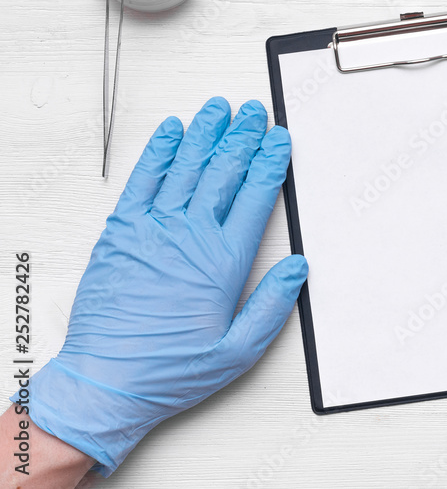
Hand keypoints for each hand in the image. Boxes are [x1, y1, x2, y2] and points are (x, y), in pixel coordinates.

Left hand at [20, 97, 307, 475]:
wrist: (105, 380)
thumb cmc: (170, 368)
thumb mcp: (238, 351)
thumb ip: (272, 306)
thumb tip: (297, 268)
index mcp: (223, 261)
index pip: (255, 195)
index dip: (270, 161)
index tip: (279, 139)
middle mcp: (190, 237)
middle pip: (223, 171)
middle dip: (242, 136)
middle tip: (253, 111)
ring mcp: (153, 230)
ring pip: (186, 167)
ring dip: (205, 133)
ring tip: (219, 108)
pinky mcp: (121, 233)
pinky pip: (143, 181)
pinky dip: (159, 152)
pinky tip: (172, 132)